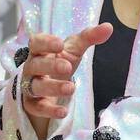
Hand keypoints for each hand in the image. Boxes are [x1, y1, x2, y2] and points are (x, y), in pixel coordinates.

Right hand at [21, 23, 112, 138]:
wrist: (48, 88)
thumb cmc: (60, 62)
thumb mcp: (74, 49)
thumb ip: (89, 37)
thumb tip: (108, 27)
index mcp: (40, 50)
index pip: (36, 43)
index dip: (45, 43)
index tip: (60, 44)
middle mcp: (32, 67)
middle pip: (35, 65)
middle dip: (51, 66)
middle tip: (68, 67)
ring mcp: (30, 86)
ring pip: (36, 86)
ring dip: (53, 87)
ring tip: (71, 88)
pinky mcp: (32, 105)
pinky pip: (37, 108)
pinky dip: (49, 111)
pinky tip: (63, 112)